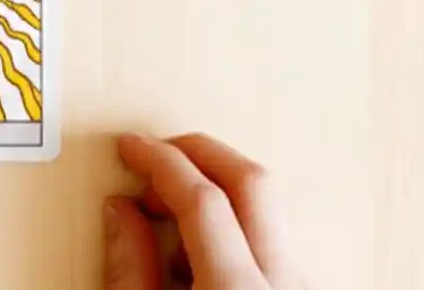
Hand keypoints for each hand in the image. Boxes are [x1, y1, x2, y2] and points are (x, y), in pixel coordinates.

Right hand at [104, 133, 303, 289]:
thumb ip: (131, 268)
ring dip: (216, 192)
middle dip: (198, 154)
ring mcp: (301, 286)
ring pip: (266, 207)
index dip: (161, 162)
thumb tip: (122, 211)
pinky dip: (233, 225)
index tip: (133, 147)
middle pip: (251, 182)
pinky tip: (200, 250)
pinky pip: (273, 236)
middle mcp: (283, 282)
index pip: (203, 199)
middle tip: (156, 154)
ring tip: (169, 219)